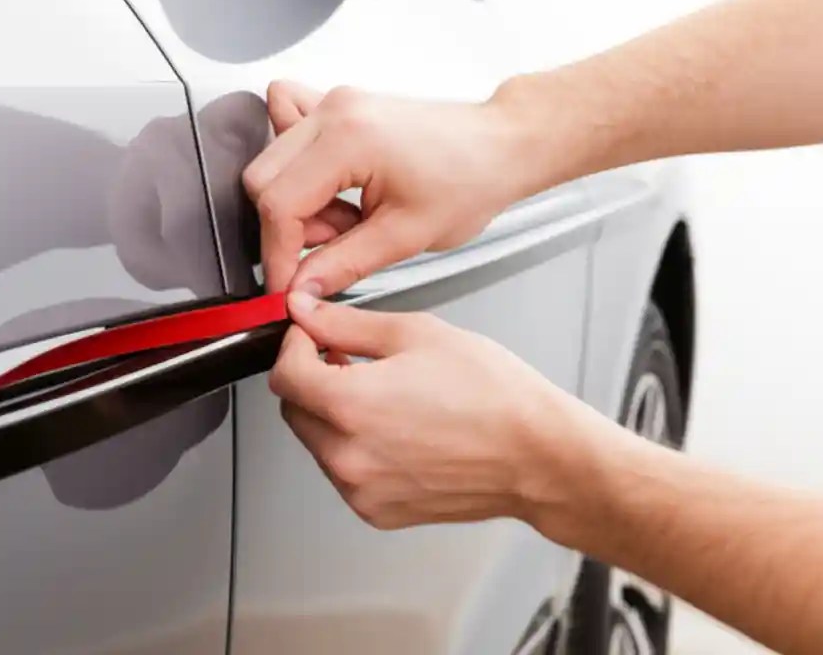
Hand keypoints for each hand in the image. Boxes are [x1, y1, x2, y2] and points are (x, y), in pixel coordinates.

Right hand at [243, 81, 535, 294]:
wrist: (500, 145)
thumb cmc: (470, 180)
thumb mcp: (406, 237)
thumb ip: (342, 265)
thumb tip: (298, 290)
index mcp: (348, 138)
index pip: (279, 203)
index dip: (278, 254)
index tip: (288, 287)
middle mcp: (332, 112)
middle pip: (263, 179)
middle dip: (287, 229)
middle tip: (330, 251)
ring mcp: (332, 103)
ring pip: (272, 161)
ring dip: (297, 203)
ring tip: (347, 220)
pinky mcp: (337, 108)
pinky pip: (287, 130)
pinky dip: (296, 167)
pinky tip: (331, 188)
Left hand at [270, 292, 595, 528]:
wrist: (538, 457)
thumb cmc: (494, 396)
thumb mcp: (416, 334)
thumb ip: (345, 324)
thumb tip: (305, 312)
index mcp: (350, 406)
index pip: (284, 374)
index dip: (294, 346)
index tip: (312, 336)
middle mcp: (347, 456)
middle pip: (295, 410)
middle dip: (311, 379)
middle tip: (347, 360)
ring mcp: (360, 490)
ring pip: (317, 442)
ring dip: (332, 415)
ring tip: (383, 395)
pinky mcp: (376, 512)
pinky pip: (344, 472)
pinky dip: (355, 448)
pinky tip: (395, 429)